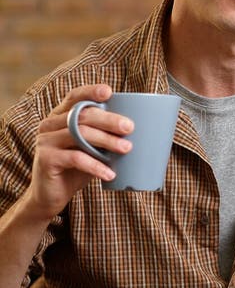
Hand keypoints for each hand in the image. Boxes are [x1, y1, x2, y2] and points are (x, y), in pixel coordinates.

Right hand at [26, 84, 132, 220]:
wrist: (51, 196)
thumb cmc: (75, 169)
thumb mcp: (89, 149)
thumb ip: (102, 136)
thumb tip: (137, 130)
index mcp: (60, 116)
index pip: (74, 97)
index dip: (90, 91)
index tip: (109, 92)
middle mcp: (49, 124)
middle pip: (82, 115)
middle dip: (109, 120)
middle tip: (129, 127)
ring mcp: (45, 141)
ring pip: (80, 134)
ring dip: (107, 141)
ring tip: (127, 149)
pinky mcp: (46, 159)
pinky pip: (76, 158)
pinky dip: (96, 165)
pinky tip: (110, 173)